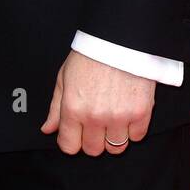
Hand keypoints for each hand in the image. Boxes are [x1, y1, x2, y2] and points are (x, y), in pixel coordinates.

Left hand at [40, 49, 155, 154]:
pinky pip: (136, 137)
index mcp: (73, 108)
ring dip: (113, 137)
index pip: (69, 146)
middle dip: (92, 139)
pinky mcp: (141, 112)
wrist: (118, 38)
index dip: (71, 141)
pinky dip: (132, 129)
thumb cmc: (90, 55)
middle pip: (93, 150)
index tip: (75, 133)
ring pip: (116, 148)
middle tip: (95, 122)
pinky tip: (127, 112)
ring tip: (112, 118)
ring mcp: (119, 116)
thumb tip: (48, 129)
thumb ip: (55, 108)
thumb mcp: (64, 78)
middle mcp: (95, 116)